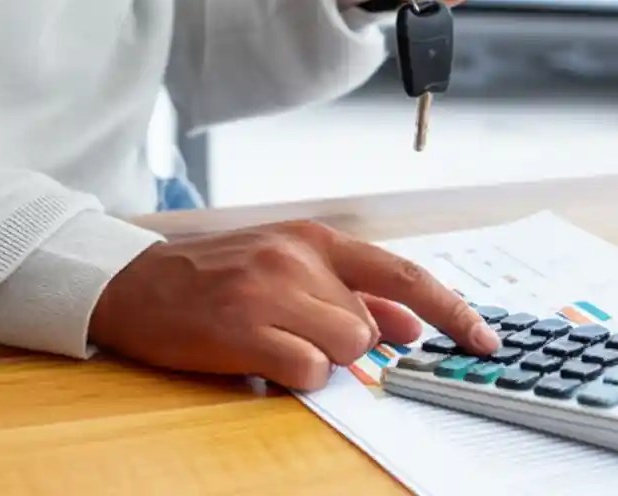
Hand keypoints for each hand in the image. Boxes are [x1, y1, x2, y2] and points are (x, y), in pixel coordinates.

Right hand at [88, 221, 499, 390]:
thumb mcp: (291, 270)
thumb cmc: (218, 278)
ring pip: (345, 348)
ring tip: (273, 342)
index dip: (452, 310)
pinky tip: (258, 359)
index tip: (485, 341)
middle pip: (370, 326)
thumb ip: (354, 295)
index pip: (404, 276)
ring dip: (318, 360)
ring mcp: (269, 290)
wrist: (132, 282)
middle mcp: (299, 258)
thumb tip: (411, 327)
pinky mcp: (240, 327)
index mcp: (318, 240)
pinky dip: (292, 376)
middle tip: (296, 335)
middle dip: (345, 345)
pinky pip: (306, 371)